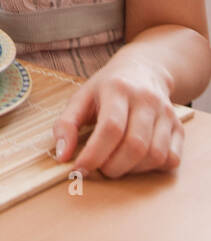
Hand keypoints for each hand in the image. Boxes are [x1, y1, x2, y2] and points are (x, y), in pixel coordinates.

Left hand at [52, 54, 184, 177]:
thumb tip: (62, 156)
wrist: (143, 70)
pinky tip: (136, 161)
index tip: (80, 169)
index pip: (111, 127)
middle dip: (112, 167)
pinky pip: (171, 159)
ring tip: (116, 164)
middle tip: (98, 168)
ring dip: (132, 170)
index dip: (94, 154)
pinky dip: (152, 168)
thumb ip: (66, 124)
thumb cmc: (106, 88)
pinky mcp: (179, 127)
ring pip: (155, 155)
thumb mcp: (81, 97)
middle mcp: (146, 100)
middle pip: (135, 146)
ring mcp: (166, 114)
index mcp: (118, 88)